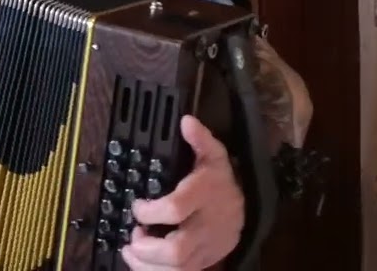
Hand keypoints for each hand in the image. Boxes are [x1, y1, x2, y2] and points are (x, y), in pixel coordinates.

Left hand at [121, 114, 244, 270]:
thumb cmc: (221, 181)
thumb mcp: (215, 155)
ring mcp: (206, 248)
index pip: (177, 208)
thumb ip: (200, 139)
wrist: (245, 209)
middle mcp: (206, 226)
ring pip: (178, 268)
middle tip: (134, 235)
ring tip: (131, 250)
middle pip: (177, 249)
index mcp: (206, 196)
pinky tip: (140, 263)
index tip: (138, 206)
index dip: (151, 211)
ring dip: (147, 264)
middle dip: (148, 247)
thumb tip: (186, 121)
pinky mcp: (204, 261)